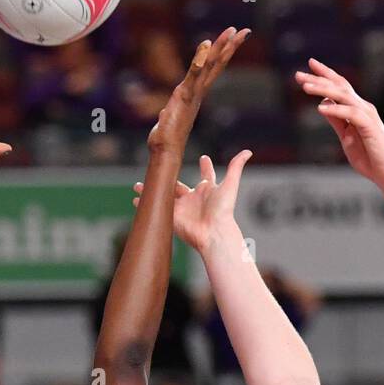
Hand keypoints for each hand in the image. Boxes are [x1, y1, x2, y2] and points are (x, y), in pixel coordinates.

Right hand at [133, 150, 252, 255]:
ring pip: (162, 195)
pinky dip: (145, 204)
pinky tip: (136, 200)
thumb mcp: (230, 184)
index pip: (206, 176)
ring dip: (151, 190)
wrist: (214, 233)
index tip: (204, 158)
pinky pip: (156, 209)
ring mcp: (180, 208)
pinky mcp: (172, 217)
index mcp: (206, 190)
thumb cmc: (224, 210)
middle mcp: (192, 198)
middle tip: (158, 169)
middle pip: (177, 184)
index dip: (205, 168)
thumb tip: (247, 151)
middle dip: (168, 178)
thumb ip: (236, 167)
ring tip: (138, 184)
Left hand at [148, 26, 249, 154]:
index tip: (234, 38)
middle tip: (244, 31)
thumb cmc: (167, 136)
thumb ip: (169, 113)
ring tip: (232, 31)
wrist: (166, 149)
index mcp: (196, 93)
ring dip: (221, 47)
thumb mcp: (169, 117)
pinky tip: (206, 43)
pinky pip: (194, 73)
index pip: (212, 69)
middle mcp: (199, 91)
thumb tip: (166, 114)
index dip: (223, 53)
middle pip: (218, 64)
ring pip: (210, 65)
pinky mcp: (184, 95)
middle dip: (231, 47)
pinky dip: (200, 58)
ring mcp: (193, 92)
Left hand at [295, 58, 383, 194]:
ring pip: (344, 95)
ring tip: (305, 87)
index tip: (307, 67)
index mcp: (356, 109)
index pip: (340, 87)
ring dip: (323, 89)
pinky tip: (320, 108)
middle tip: (297, 75)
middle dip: (318, 78)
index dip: (324, 76)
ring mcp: (367, 115)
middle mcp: (362, 107)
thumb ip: (337, 121)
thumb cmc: (370, 158)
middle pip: (339, 86)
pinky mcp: (370, 126)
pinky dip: (336, 110)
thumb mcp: (346, 138)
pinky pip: (351, 114)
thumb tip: (323, 105)